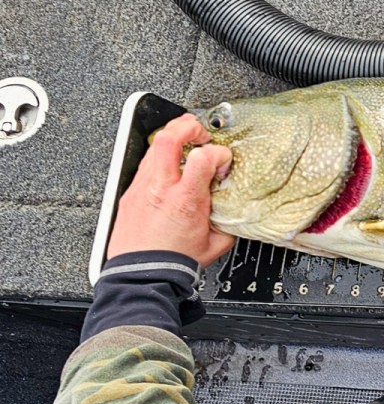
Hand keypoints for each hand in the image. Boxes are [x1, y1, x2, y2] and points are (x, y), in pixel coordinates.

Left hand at [106, 114, 234, 267]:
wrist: (143, 276)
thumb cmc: (174, 263)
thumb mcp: (216, 241)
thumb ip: (228, 219)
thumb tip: (234, 207)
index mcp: (186, 200)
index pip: (204, 157)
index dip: (219, 153)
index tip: (223, 161)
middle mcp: (160, 189)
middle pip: (168, 138)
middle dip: (187, 127)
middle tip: (199, 131)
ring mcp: (141, 189)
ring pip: (152, 147)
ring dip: (171, 140)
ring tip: (184, 143)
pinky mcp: (129, 195)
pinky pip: (144, 166)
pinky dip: (159, 160)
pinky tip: (168, 168)